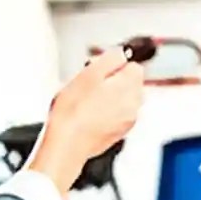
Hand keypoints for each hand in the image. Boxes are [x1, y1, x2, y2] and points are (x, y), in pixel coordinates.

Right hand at [31, 48, 144, 191]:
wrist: (66, 145)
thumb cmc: (72, 112)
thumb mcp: (89, 73)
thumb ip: (111, 58)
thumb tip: (122, 54)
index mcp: (130, 87)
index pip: (134, 66)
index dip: (113, 65)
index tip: (98, 70)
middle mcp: (134, 105)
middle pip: (128, 83)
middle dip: (111, 81)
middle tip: (88, 86)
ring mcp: (127, 121)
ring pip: (121, 100)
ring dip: (107, 97)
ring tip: (85, 102)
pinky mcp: (118, 133)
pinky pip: (115, 115)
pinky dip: (104, 113)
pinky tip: (87, 115)